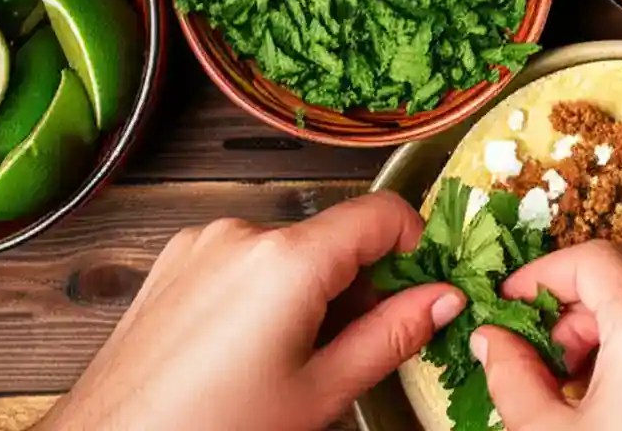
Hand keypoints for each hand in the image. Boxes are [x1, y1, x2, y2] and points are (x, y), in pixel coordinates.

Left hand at [38, 192, 465, 430]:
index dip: (416, 244)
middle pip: (336, 236)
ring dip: (314, 290)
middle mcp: (242, 235)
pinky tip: (257, 347)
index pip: (382, 213)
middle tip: (361, 344)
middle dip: (361, 284)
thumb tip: (444, 299)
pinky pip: (247, 258)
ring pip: (291, 249)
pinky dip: (269, 291)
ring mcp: (204, 244)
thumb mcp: (322, 392)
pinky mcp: (177, 261)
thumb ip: (393, 335)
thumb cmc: (209, 429)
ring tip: (297, 359)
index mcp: (286, 260)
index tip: (426, 280)